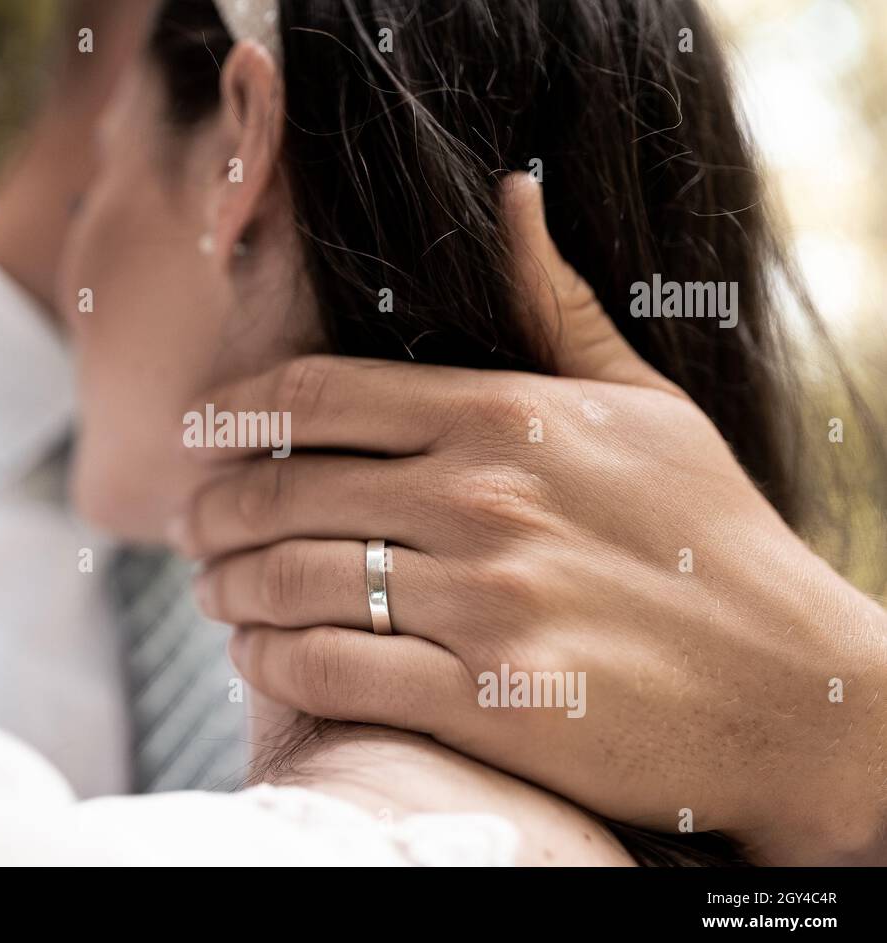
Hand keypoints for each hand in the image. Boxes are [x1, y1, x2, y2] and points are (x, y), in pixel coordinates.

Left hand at [180, 176, 886, 864]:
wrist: (798, 689)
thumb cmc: (714, 539)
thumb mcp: (645, 402)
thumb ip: (556, 305)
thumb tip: (514, 195)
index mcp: (506, 415)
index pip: (315, 393)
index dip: (232, 414)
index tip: (201, 439)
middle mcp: (484, 497)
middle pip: (282, 491)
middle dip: (212, 514)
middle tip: (193, 534)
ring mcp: (487, 600)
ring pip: (290, 583)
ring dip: (228, 592)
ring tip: (215, 596)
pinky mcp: (491, 698)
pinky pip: (331, 672)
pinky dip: (271, 664)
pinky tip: (258, 657)